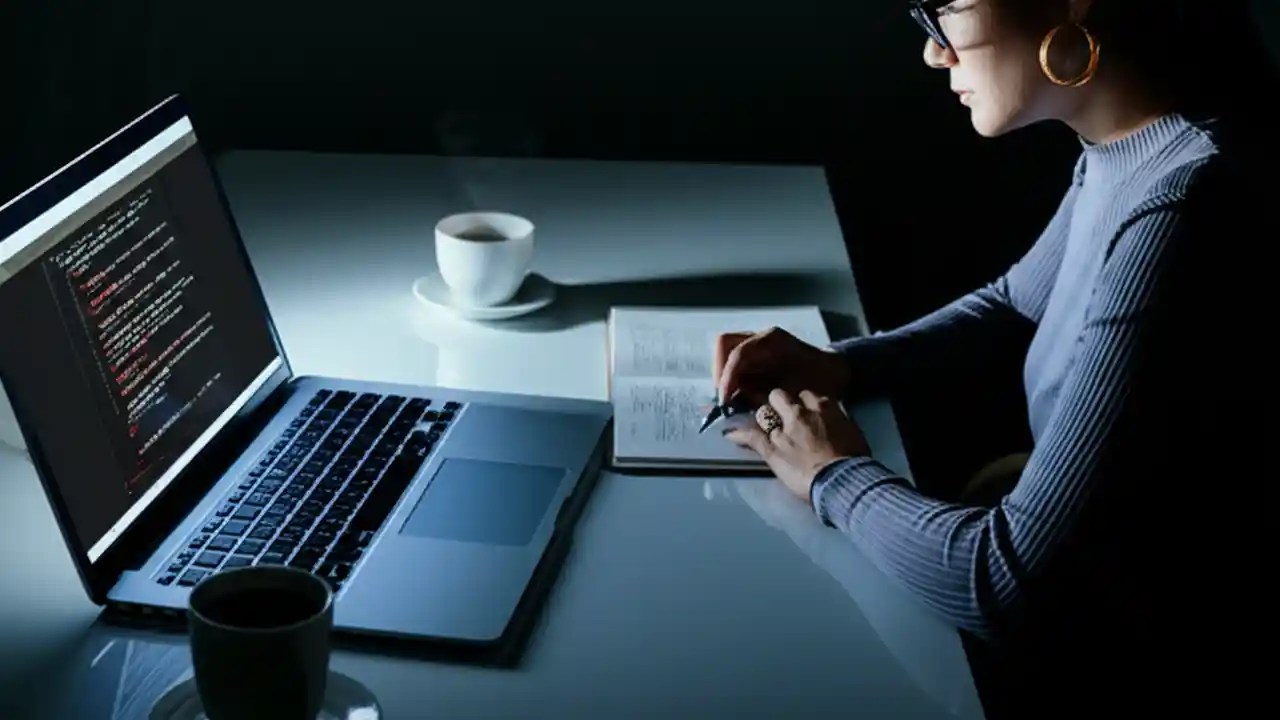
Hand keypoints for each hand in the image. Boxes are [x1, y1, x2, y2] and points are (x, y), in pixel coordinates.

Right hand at [713, 327, 850, 405]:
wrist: (836, 373)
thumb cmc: (821, 380)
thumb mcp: (796, 392)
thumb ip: (765, 396)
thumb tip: (737, 403)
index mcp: (772, 340)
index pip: (738, 354)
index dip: (727, 378)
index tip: (726, 401)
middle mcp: (761, 337)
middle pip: (724, 344)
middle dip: (720, 372)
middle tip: (723, 399)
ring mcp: (757, 343)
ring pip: (726, 353)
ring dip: (724, 376)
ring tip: (729, 400)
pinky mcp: (756, 354)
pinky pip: (734, 362)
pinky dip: (732, 379)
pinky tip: (737, 397)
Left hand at [725, 388, 870, 504]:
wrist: (844, 480)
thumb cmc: (854, 460)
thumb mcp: (852, 432)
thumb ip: (839, 420)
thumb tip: (835, 418)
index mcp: (823, 407)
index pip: (805, 394)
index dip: (801, 401)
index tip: (801, 408)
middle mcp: (800, 413)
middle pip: (779, 395)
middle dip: (777, 402)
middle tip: (778, 413)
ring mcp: (783, 430)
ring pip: (763, 412)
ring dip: (763, 419)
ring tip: (762, 425)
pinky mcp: (771, 449)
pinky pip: (751, 437)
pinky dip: (738, 435)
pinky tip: (729, 433)